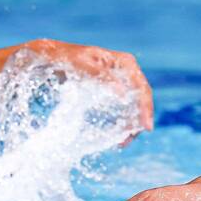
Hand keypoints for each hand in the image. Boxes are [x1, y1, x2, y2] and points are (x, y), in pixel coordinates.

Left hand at [25, 39, 153, 143]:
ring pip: (134, 105)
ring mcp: (121, 82)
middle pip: (141, 98)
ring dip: (131, 124)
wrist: (54, 58)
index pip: (142, 87)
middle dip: (139, 119)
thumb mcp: (82, 66)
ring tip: (123, 142)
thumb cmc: (68, 58)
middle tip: (130, 139)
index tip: (145, 127)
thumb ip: (102, 77)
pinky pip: (124, 108)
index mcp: (125, 63)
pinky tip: (118, 136)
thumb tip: (123, 93)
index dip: (146, 107)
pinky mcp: (113, 91)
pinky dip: (123, 122)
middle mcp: (127, 72)